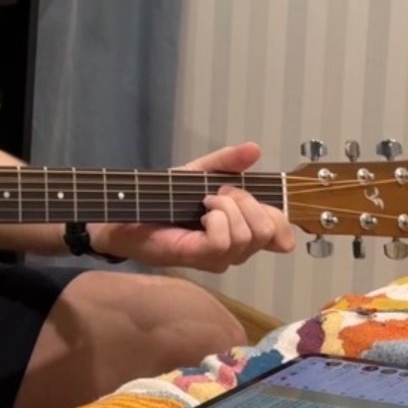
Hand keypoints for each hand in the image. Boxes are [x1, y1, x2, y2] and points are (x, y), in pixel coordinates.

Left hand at [93, 142, 295, 272]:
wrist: (126, 211)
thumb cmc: (162, 198)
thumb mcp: (198, 174)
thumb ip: (227, 163)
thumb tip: (255, 149)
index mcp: (241, 232)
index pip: (281, 237)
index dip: (278, 216)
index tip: (243, 194)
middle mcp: (236, 250)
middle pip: (268, 231)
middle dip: (246, 201)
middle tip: (217, 194)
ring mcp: (219, 258)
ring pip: (246, 235)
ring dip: (226, 207)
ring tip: (204, 202)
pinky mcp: (198, 257)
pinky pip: (223, 240)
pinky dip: (216, 218)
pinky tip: (201, 212)